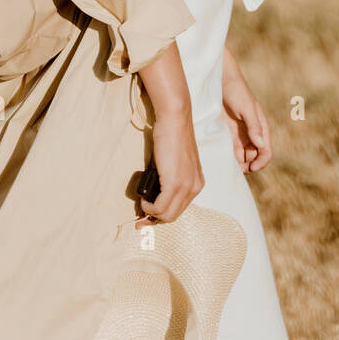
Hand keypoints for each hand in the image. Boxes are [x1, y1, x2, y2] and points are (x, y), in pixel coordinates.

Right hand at [137, 110, 203, 225]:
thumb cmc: (172, 137)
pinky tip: (144, 199)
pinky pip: (160, 207)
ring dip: (151, 212)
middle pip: (173, 215)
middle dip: (155, 218)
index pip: (180, 209)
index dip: (163, 214)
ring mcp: (186, 186)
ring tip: (143, 202)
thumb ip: (171, 179)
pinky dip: (149, 207)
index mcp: (197, 183)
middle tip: (141, 217)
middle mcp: (195, 187)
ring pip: (167, 215)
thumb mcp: (176, 163)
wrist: (174, 121)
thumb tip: (156, 194)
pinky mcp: (174, 183)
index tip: (149, 215)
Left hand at [221, 47, 271, 173]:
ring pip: (242, 155)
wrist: (219, 80)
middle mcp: (251, 133)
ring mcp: (238, 134)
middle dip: (249, 165)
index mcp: (260, 127)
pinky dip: (229, 156)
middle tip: (239, 168)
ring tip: (230, 164)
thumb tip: (261, 145)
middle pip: (254, 156)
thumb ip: (254, 126)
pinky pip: (230, 150)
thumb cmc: (237, 91)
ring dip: (238, 163)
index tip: (252, 168)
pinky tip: (223, 158)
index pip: (266, 151)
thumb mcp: (247, 108)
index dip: (261, 162)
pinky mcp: (226, 133)